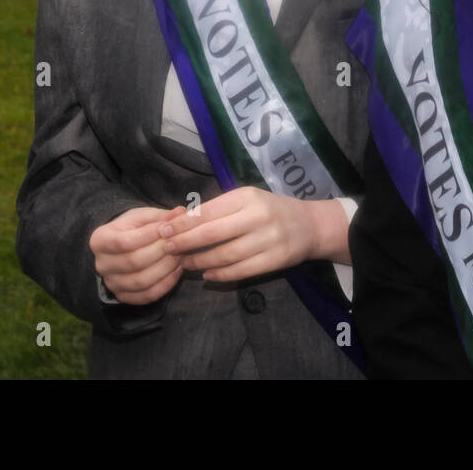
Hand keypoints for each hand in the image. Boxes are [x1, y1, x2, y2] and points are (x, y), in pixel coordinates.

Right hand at [89, 205, 186, 304]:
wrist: (125, 245)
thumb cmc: (134, 228)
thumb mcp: (144, 216)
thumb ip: (161, 216)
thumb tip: (181, 212)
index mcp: (100, 240)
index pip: (124, 241)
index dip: (149, 235)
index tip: (168, 228)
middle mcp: (101, 264)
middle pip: (133, 262)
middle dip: (161, 252)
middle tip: (179, 243)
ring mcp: (111, 282)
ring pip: (141, 281)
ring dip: (165, 268)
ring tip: (180, 256)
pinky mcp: (123, 296)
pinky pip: (146, 296)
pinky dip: (165, 285)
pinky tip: (177, 271)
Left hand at [159, 186, 348, 282]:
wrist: (309, 225)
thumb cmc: (270, 210)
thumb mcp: (247, 200)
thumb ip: (218, 210)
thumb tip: (179, 221)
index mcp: (247, 197)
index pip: (207, 211)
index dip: (182, 223)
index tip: (163, 230)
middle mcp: (258, 215)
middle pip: (212, 233)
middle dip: (185, 242)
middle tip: (167, 249)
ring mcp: (269, 238)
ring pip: (225, 254)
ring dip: (200, 261)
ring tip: (184, 264)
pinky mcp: (276, 259)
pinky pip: (241, 270)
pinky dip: (220, 274)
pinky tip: (207, 275)